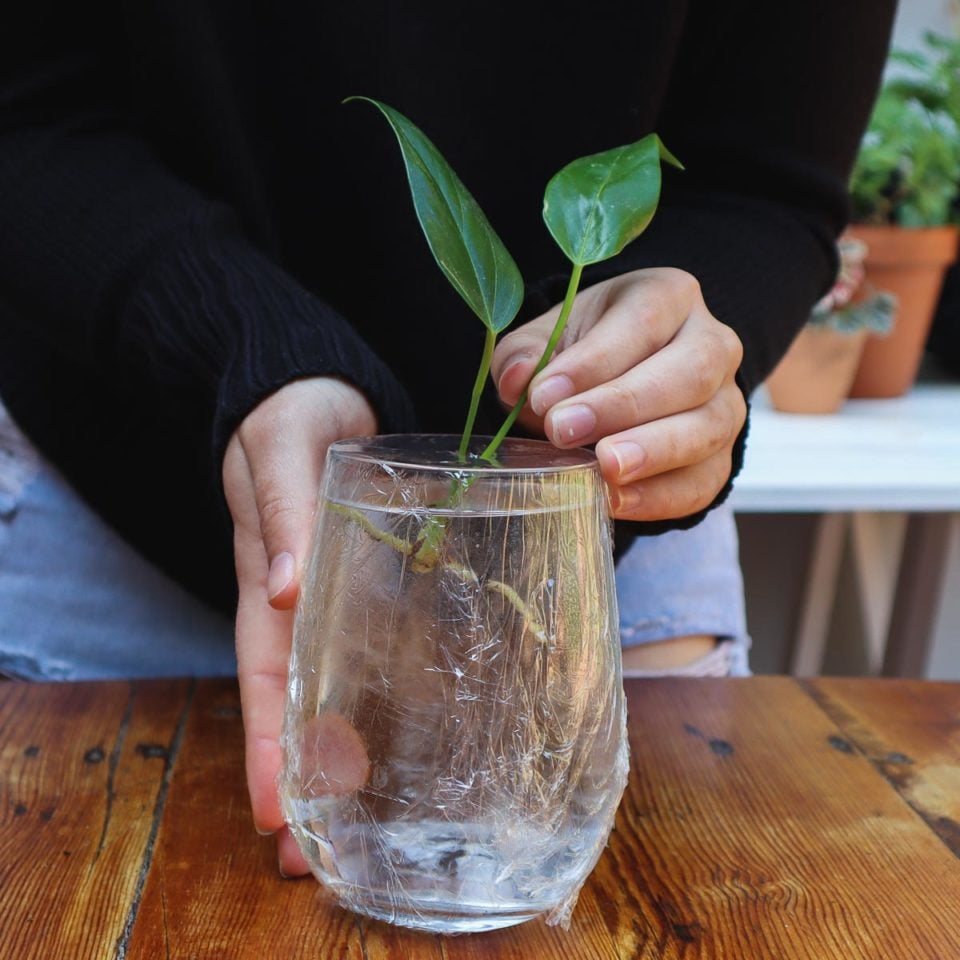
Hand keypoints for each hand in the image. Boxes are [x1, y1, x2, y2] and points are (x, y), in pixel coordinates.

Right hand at [222, 377, 376, 875]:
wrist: (319, 395)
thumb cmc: (287, 420)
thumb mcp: (278, 453)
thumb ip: (282, 511)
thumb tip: (285, 590)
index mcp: (267, 585)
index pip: (264, 677)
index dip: (268, 746)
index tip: (275, 814)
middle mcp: (303, 609)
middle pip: (302, 704)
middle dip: (309, 779)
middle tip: (323, 859)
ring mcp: (343, 600)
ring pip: (346, 686)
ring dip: (357, 753)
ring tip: (379, 825)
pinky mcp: (381, 584)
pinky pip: (391, 645)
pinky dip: (402, 693)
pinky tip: (434, 733)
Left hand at [492, 268, 744, 520]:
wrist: (618, 385)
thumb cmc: (585, 352)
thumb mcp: (550, 337)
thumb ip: (525, 353)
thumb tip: (515, 380)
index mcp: (669, 297)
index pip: (643, 322)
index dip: (593, 361)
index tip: (542, 396)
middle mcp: (713, 344)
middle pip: (690, 372)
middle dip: (625, 405)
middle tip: (564, 431)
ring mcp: (726, 403)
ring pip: (709, 427)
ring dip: (654, 451)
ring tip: (604, 468)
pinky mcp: (722, 456)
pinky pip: (704, 481)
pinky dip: (660, 496)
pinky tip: (616, 500)